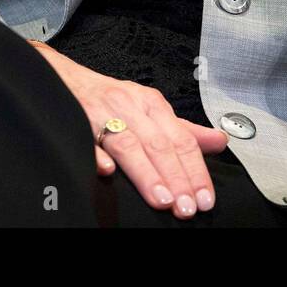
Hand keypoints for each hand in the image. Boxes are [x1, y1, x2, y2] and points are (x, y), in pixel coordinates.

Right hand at [31, 44, 228, 218]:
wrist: (67, 79)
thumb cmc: (111, 99)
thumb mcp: (151, 108)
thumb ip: (184, 130)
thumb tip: (219, 142)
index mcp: (151, 105)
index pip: (181, 140)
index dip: (195, 170)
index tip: (204, 197)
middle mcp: (129, 108)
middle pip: (158, 144)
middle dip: (175, 178)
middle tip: (186, 207)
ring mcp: (102, 115)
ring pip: (128, 144)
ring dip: (146, 173)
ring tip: (162, 199)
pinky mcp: (76, 121)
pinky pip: (87, 140)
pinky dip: (97, 155)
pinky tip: (107, 172)